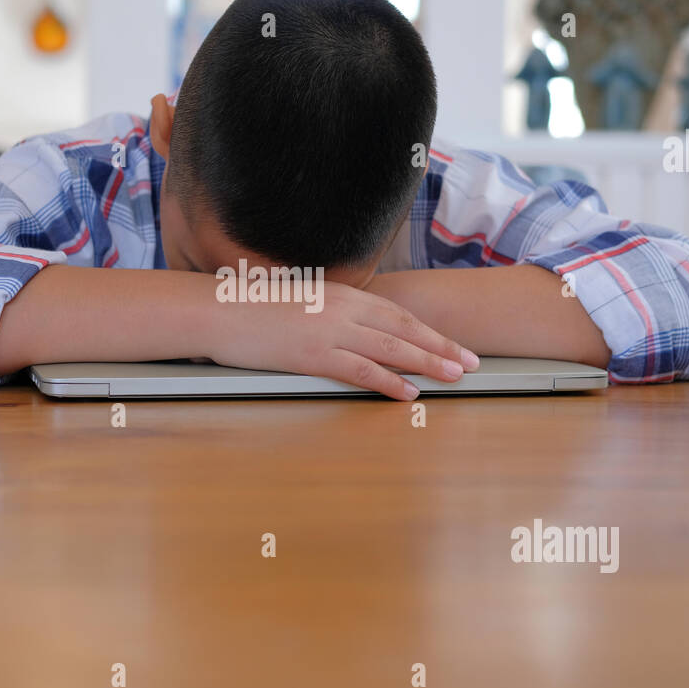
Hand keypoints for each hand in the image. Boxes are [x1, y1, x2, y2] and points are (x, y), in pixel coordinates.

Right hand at [204, 280, 479, 399]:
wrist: (216, 309)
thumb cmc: (252, 309)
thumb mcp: (300, 303)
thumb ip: (329, 313)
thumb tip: (350, 330)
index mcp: (340, 294)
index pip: (396, 312)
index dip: (428, 330)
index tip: (452, 343)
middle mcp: (342, 308)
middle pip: (404, 328)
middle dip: (441, 346)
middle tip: (472, 361)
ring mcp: (329, 330)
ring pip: (391, 348)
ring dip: (427, 363)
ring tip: (455, 376)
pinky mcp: (313, 354)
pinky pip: (361, 370)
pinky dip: (389, 381)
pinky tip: (409, 393)